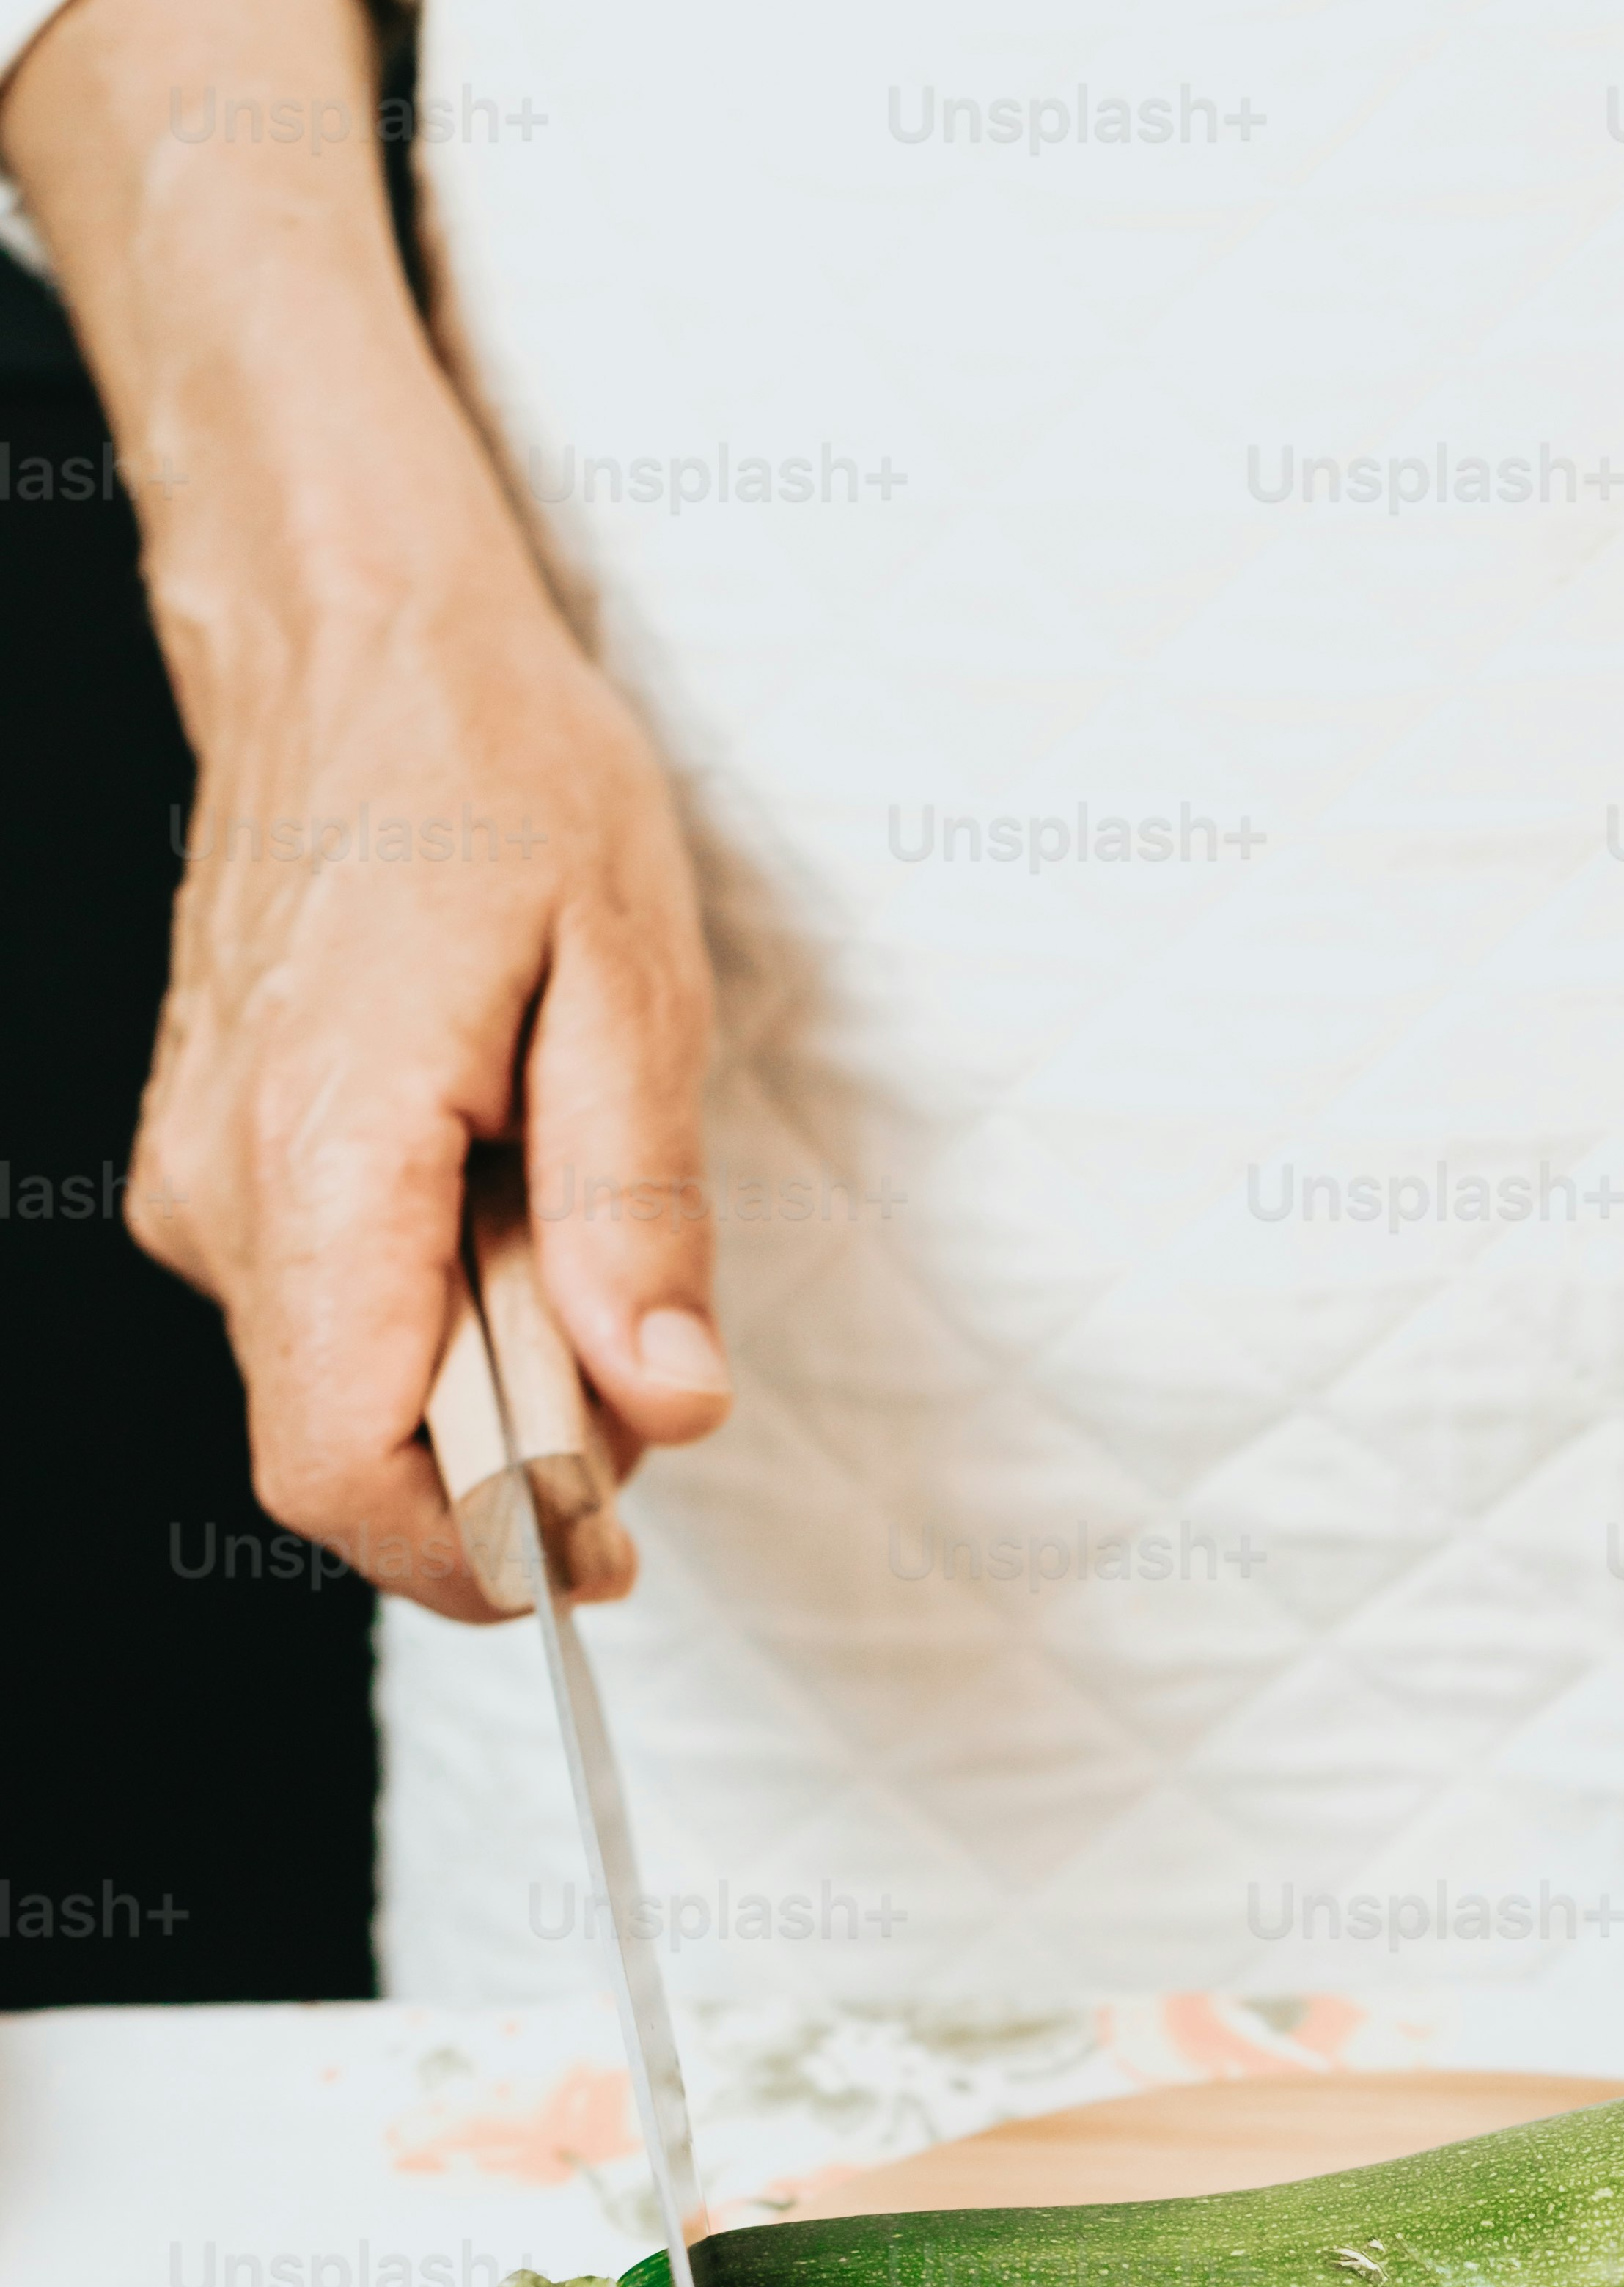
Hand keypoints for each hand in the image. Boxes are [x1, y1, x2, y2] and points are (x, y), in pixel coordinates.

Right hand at [5, 0, 730, 1621]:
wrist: (354, 636)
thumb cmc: (497, 775)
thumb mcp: (628, 982)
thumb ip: (635, 1212)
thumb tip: (663, 1403)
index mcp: (322, 1159)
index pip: (347, 1468)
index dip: (477, 1552)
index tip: (602, 1551)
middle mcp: (223, 1192)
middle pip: (354, 1452)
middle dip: (508, 1458)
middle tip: (629, 1346)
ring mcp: (199, 1181)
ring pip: (348, 1387)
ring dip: (483, 1370)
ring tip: (564, 1216)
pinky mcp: (214, 1168)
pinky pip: (333, 1311)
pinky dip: (439, 1303)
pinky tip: (501, 1186)